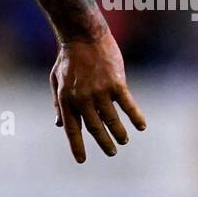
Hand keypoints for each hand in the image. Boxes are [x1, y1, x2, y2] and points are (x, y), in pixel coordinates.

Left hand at [50, 32, 146, 162]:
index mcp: (66, 99)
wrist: (84, 36)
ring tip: (123, 141)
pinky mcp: (116, 83)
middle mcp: (82, 99)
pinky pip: (127, 105)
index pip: (71, 129)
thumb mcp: (56, 81)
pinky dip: (135, 116)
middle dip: (103, 143)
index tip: (81, 160)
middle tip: (111, 152)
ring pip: (111, 120)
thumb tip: (59, 125)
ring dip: (119, 133)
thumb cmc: (68, 59)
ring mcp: (99, 91)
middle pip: (94, 128)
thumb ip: (59, 103)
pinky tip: (141, 126)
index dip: (76, 146)